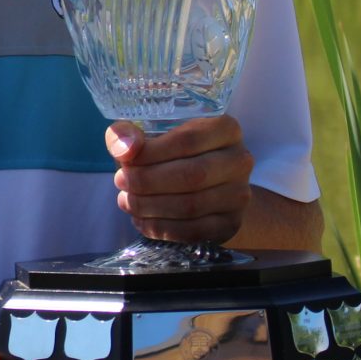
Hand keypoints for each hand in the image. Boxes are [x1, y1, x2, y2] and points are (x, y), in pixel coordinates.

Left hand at [107, 116, 253, 242]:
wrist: (210, 188)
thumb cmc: (175, 155)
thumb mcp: (152, 136)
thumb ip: (130, 135)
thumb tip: (123, 147)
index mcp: (224, 128)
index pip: (188, 140)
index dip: (151, 152)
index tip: (125, 160)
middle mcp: (239, 160)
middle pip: (191, 175)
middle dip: (147, 181)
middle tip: (121, 181)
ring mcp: (239, 194)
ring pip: (191, 205)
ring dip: (151, 206)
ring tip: (127, 201)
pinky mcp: (230, 224)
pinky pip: (194, 231)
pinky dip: (161, 228)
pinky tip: (142, 221)